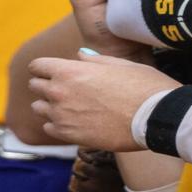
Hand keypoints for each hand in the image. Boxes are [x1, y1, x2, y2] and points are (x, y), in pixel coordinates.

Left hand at [28, 50, 180, 150]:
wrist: (156, 116)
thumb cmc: (143, 86)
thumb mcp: (121, 64)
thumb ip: (94, 60)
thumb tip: (80, 56)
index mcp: (70, 71)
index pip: (38, 66)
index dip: (45, 67)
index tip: (53, 71)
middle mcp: (59, 92)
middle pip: (35, 86)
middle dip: (47, 84)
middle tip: (65, 89)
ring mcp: (62, 116)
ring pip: (39, 108)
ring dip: (50, 105)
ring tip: (70, 107)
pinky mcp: (69, 136)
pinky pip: (49, 128)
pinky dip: (57, 124)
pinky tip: (74, 122)